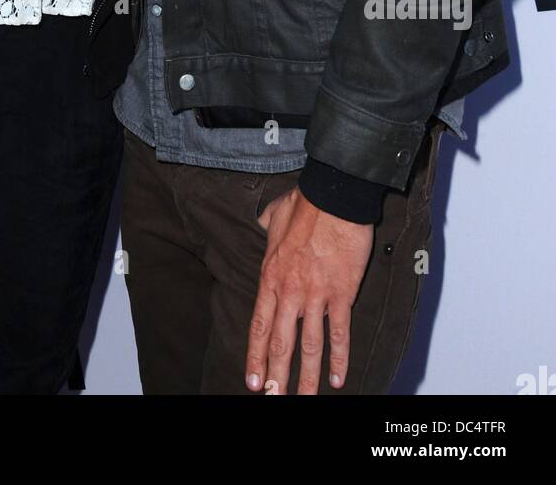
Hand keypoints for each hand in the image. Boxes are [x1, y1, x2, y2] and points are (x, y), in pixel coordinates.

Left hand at [245, 185, 372, 393]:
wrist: (334, 196)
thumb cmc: (305, 203)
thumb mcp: (273, 216)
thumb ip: (266, 228)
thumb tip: (261, 224)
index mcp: (270, 276)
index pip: (259, 325)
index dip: (255, 356)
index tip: (253, 381)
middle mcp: (290, 291)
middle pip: (281, 343)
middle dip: (277, 376)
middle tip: (274, 399)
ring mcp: (316, 295)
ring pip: (309, 346)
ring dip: (306, 377)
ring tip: (304, 399)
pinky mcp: (342, 294)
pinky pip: (339, 333)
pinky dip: (339, 358)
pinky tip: (338, 378)